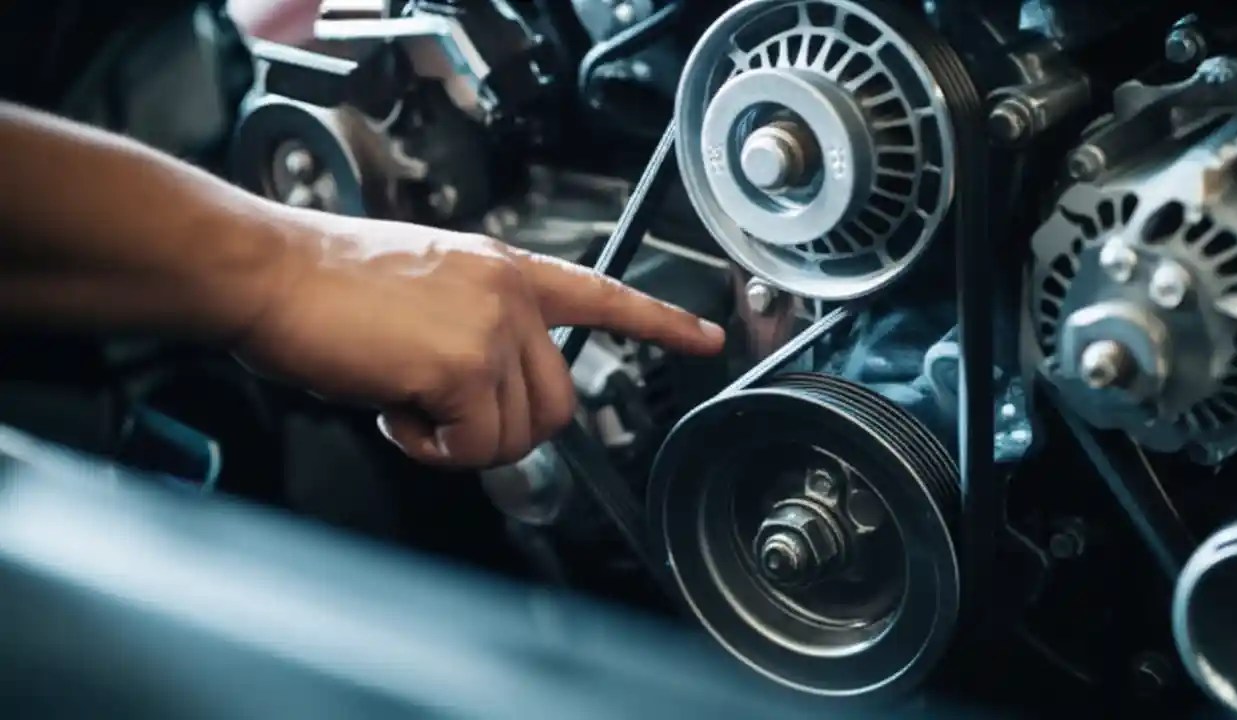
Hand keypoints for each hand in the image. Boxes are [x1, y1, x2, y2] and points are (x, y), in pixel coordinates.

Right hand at [231, 206, 724, 467]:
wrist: (272, 272)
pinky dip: (433, 450)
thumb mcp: (429, 288)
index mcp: (505, 270)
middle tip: (441, 415)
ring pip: (518, 434)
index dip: (659, 323)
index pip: (602, 294)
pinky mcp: (463, 366)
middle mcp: (511, 296)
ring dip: (461, 440)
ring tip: (407, 401)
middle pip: (558, 403)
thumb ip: (479, 329)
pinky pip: (475, 448)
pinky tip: (395, 410)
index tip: (705, 339)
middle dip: (503, 429)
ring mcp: (492, 329)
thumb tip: (491, 392)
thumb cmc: (329, 284)